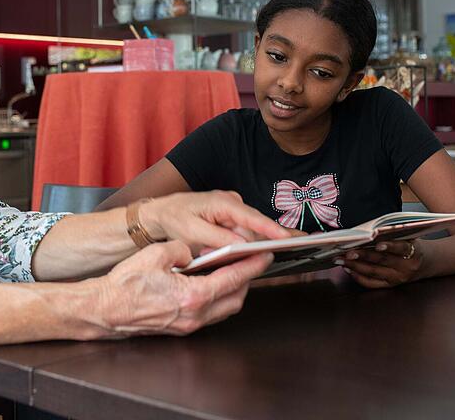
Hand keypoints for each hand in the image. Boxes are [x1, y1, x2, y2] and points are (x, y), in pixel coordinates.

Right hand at [95, 240, 271, 336]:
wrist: (105, 310)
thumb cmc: (125, 285)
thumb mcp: (156, 254)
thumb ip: (182, 249)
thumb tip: (191, 252)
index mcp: (193, 296)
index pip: (234, 279)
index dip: (251, 266)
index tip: (263, 256)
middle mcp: (195, 315)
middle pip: (236, 298)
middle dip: (247, 280)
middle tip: (250, 262)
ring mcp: (189, 325)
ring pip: (225, 309)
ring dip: (233, 291)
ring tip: (233, 271)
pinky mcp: (181, 328)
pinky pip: (210, 314)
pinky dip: (218, 299)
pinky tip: (212, 285)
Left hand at [138, 191, 301, 255]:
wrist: (161, 213)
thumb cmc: (174, 218)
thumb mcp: (192, 231)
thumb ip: (217, 237)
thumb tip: (241, 244)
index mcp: (223, 202)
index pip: (252, 218)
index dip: (272, 229)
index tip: (286, 238)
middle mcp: (232, 203)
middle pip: (256, 226)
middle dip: (268, 239)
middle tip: (292, 246)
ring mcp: (233, 210)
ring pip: (251, 232)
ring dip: (255, 244)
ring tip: (271, 248)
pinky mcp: (231, 218)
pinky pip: (245, 232)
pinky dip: (248, 243)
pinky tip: (257, 251)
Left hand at [336, 240, 423, 288]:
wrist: (427, 263)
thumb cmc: (411, 245)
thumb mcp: (409, 237)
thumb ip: (393, 234)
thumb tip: (369, 230)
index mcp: (413, 252)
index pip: (401, 248)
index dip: (389, 246)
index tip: (378, 243)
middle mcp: (406, 267)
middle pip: (382, 261)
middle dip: (362, 255)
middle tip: (347, 251)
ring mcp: (398, 278)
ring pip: (374, 272)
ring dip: (355, 266)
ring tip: (341, 259)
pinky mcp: (391, 286)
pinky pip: (372, 283)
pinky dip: (359, 277)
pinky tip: (348, 269)